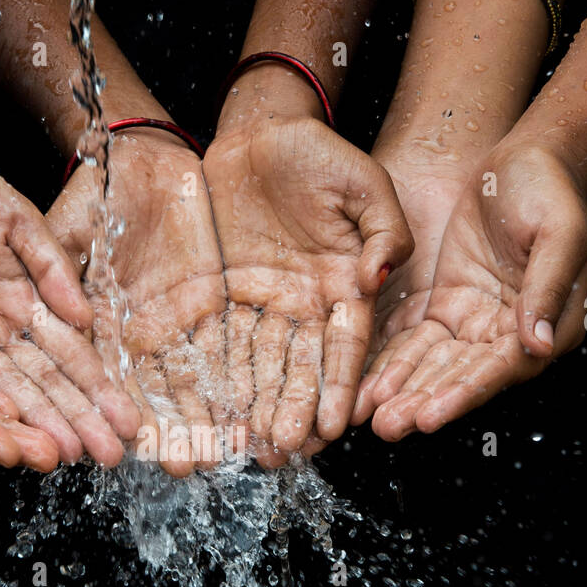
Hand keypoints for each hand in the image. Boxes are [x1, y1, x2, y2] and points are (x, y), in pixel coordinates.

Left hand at [0, 140, 138, 467]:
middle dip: (75, 422)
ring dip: (30, 427)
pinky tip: (3, 437)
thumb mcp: (15, 217)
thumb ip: (50, 266)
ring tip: (59, 457)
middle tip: (107, 456)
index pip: (71, 355)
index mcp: (27, 300)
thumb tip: (86, 318)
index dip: (99, 389)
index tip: (127, 421)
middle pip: (41, 384)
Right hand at [47, 132, 235, 476]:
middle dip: (178, 431)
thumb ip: (60, 271)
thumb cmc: (97, 188)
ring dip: (221, 418)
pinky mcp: (225, 303)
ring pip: (209, 379)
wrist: (146, 156)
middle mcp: (148, 335)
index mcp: (104, 325)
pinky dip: (257, 379)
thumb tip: (64, 314)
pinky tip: (267, 411)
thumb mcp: (67, 227)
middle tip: (188, 468)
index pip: (111, 380)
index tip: (128, 449)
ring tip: (237, 454)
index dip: (120, 415)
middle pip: (164, 392)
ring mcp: (187, 323)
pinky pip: (245, 346)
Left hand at [202, 116, 412, 460]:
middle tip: (279, 454)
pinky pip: (210, 343)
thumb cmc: (318, 153)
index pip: (343, 348)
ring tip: (242, 449)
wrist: (260, 132)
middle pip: (296, 370)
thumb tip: (378, 275)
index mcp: (342, 289)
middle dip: (289, 415)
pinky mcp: (217, 297)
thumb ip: (384, 227)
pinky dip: (207, 378)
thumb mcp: (364, 181)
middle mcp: (301, 308)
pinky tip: (202, 412)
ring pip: (253, 368)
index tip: (334, 427)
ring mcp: (258, 306)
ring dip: (248, 410)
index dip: (338, 388)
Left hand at [353, 141, 586, 438]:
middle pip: (458, 376)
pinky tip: (362, 386)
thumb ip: (548, 287)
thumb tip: (536, 343)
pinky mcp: (440, 306)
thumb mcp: (560, 232)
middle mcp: (505, 332)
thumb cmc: (550, 189)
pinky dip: (384, 364)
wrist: (520, 159)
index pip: (500, 369)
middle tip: (389, 427)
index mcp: (546, 324)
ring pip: (429, 365)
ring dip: (398, 391)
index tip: (431, 415)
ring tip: (367, 416)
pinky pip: (407, 339)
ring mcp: (468, 321)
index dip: (464, 394)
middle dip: (422, 403)